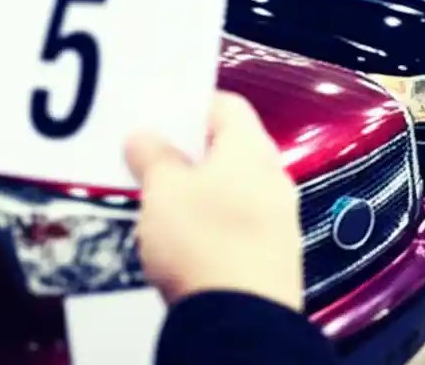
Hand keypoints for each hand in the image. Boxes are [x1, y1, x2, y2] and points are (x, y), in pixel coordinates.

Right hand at [125, 92, 302, 310]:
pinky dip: (216, 222)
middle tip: (152, 159)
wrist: (240, 318)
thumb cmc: (202, 240)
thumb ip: (152, 157)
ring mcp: (281, 217)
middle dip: (192, 152)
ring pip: (237, 187)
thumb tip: (144, 136)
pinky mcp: (275, 254)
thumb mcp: (163, 191)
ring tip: (163, 201)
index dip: (191, 106)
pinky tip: (188, 240)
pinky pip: (243, 223)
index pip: (227, 105)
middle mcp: (274, 176)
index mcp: (251, 149)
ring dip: (203, 190)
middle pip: (232, 148)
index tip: (159, 117)